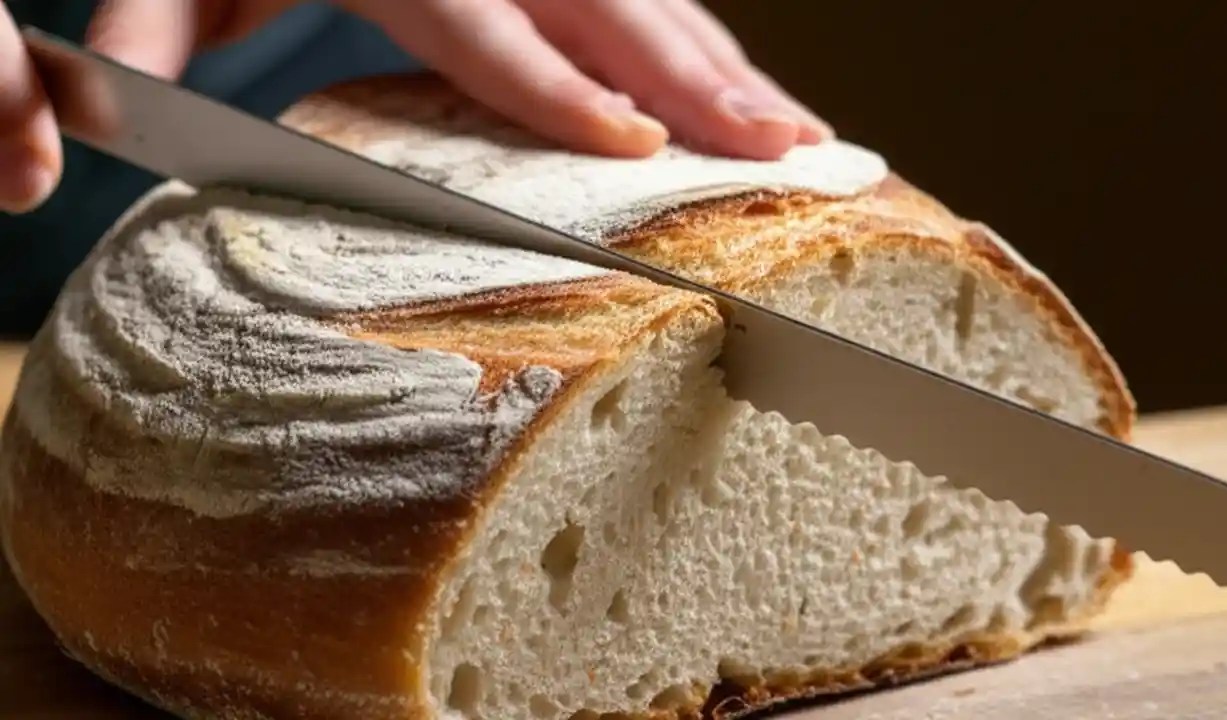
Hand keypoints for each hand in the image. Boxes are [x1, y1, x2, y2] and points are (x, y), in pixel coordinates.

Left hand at [0, 0, 832, 213]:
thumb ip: (150, 22)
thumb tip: (89, 117)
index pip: (490, 25)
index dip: (562, 88)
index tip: (638, 145)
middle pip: (608, 2)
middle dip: (698, 80)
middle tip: (779, 148)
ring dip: (727, 63)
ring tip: (793, 131)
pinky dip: (704, 36)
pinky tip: (741, 79)